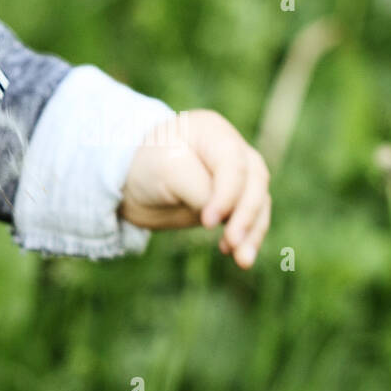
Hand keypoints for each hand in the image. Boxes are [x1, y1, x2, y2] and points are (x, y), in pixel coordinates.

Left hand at [118, 109, 270, 267]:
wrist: (131, 184)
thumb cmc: (146, 167)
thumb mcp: (165, 170)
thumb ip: (198, 188)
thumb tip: (225, 216)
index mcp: (212, 130)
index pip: (233, 163)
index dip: (227, 194)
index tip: (208, 222)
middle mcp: (232, 148)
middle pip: (254, 181)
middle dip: (246, 215)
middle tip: (231, 242)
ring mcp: (237, 173)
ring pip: (259, 201)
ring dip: (253, 231)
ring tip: (242, 260)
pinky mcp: (236, 199)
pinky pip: (254, 217)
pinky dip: (250, 237)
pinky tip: (239, 255)